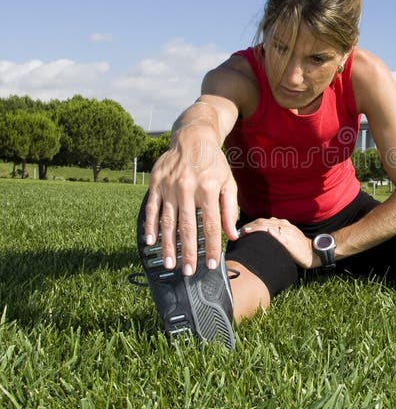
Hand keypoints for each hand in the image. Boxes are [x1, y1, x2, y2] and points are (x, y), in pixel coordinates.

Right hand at [144, 134, 238, 274]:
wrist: (193, 137)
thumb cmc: (213, 163)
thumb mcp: (228, 183)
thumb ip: (230, 209)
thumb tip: (233, 235)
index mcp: (209, 188)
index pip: (210, 224)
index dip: (211, 246)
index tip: (211, 264)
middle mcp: (188, 187)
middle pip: (187, 227)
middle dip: (188, 252)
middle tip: (188, 271)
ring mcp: (169, 185)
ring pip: (167, 221)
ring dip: (168, 245)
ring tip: (170, 263)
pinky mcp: (156, 182)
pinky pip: (151, 208)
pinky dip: (150, 226)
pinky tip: (151, 241)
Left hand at [239, 217, 314, 268]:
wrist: (312, 252)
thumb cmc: (297, 247)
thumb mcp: (285, 237)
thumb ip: (274, 235)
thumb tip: (260, 237)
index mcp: (282, 224)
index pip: (263, 221)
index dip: (251, 224)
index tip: (241, 230)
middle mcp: (284, 225)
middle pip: (263, 222)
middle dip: (250, 226)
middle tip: (239, 232)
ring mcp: (287, 232)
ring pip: (269, 227)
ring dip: (257, 228)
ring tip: (246, 231)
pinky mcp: (291, 240)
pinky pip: (282, 236)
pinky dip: (275, 233)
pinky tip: (268, 232)